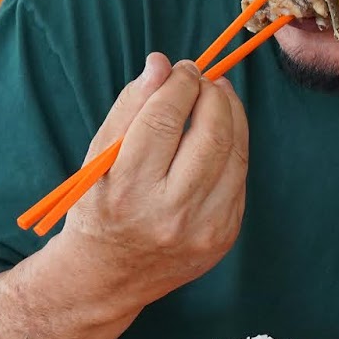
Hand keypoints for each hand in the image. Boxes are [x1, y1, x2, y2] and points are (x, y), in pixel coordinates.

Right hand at [57, 52, 248, 307]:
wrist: (110, 275)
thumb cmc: (100, 205)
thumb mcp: (99, 156)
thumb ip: (129, 106)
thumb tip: (162, 64)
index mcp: (128, 189)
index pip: (165, 119)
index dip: (181, 84)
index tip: (183, 68)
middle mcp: (169, 213)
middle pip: (210, 135)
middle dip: (213, 95)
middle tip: (205, 80)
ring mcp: (202, 229)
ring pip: (234, 155)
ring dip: (232, 116)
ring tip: (218, 97)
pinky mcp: (223, 237)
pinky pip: (238, 180)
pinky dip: (234, 148)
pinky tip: (222, 133)